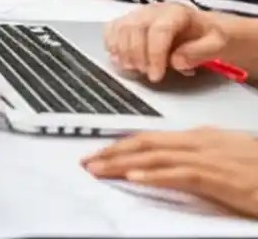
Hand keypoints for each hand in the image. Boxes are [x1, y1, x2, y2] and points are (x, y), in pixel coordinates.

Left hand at [83, 128, 257, 217]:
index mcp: (200, 137)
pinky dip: (154, 174)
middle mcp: (199, 142)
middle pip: (146, 144)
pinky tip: (136, 176)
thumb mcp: (226, 156)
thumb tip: (173, 160)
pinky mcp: (218, 176)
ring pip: (154, 156)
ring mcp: (208, 158)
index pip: (151, 138)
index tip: (98, 152)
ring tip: (98, 168)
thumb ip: (199, 155)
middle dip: (112, 151)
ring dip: (122, 163)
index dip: (121, 144)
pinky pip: (179, 174)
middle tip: (86, 161)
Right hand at [103, 3, 228, 81]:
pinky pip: (111, 29)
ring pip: (119, 29)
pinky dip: (111, 45)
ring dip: (123, 53)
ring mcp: (138, 13)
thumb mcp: (217, 44)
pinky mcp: (128, 20)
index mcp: (176, 12)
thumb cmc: (209, 37)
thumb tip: (176, 62)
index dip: (155, 55)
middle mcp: (153, 9)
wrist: (203, 28)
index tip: (156, 76)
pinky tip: (119, 59)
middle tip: (147, 74)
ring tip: (134, 69)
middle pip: (134, 29)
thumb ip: (199, 52)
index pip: (159, 30)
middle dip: (138, 56)